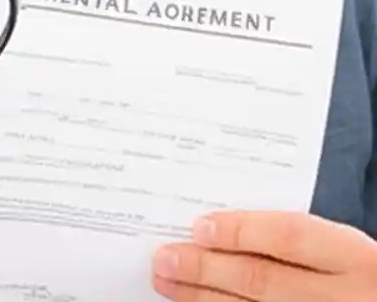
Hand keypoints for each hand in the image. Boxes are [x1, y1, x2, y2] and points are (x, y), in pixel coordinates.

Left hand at [152, 209, 376, 300]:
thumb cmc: (365, 278)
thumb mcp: (347, 253)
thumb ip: (301, 242)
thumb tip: (226, 231)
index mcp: (358, 261)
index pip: (290, 237)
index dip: (241, 230)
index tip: (200, 226)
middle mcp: (343, 299)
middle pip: (261, 280)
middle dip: (205, 268)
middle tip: (165, 257)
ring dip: (202, 297)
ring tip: (167, 282)